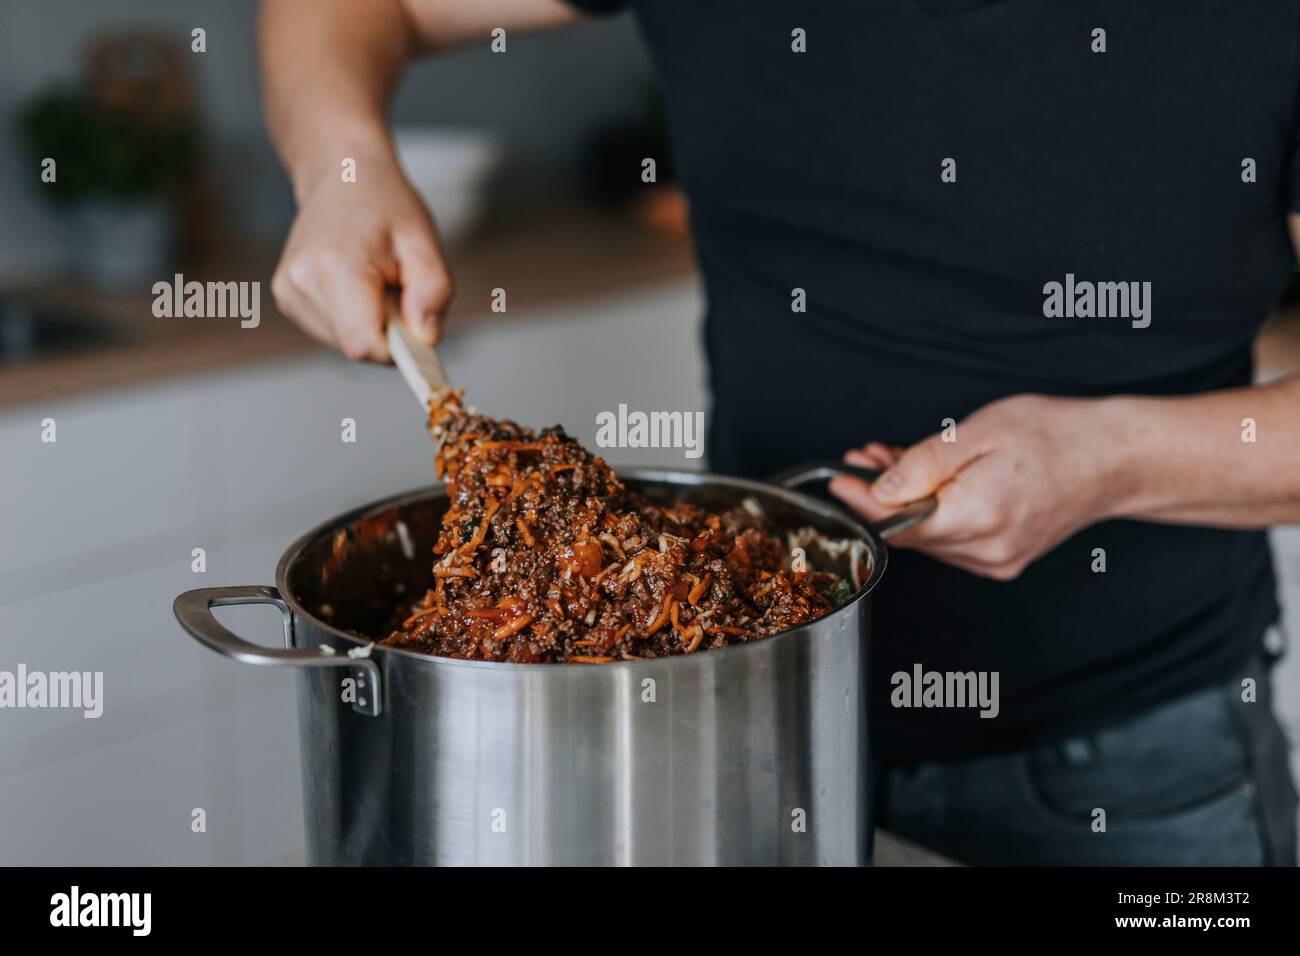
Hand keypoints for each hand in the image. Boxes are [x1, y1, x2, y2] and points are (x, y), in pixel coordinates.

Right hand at [270, 148, 452, 360]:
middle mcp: (302, 282)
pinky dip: (352, 317)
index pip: (364, 346)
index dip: (397, 346)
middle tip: (394, 285)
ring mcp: (288, 290)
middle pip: (357, 347)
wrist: (343, 175)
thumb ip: (433, 293)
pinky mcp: (285, 296)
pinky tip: (354, 282)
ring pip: (344, 342)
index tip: (413, 320)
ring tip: (372, 279)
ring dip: (369, 323)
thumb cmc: (387, 206)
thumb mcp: (425, 242)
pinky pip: (331, 331)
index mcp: (336, 267)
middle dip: (387, 330)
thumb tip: (425, 339)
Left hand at [829, 395, 1123, 579]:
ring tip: (891, 460)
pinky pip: (951, 537)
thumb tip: (879, 490)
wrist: (1112, 459)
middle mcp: (985, 551)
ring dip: (904, 501)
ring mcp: (995, 561)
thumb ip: (923, 464)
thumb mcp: (979, 433)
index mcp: (977, 517)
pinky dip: (932, 510)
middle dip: (880, 495)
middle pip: (909, 530)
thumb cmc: (1054, 436)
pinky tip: (924, 481)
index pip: (896, 522)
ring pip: (928, 534)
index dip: (861, 502)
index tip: (838, 481)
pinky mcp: (1001, 561)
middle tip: (863, 460)